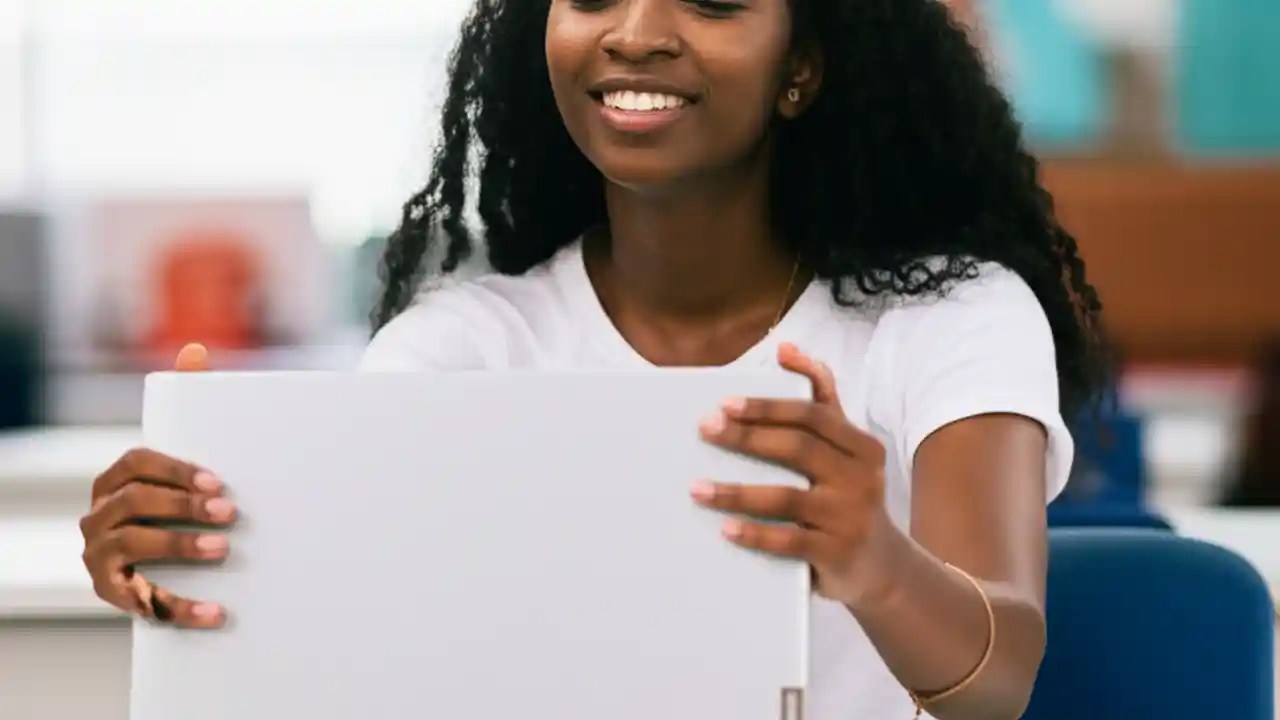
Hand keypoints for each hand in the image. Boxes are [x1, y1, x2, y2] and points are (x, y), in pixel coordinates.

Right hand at [79, 343, 234, 627]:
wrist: (169, 558)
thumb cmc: (183, 495)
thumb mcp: (187, 454)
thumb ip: (192, 397)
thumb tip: (195, 348)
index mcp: (116, 479)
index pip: (135, 463)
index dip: (175, 470)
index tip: (218, 482)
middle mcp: (99, 515)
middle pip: (134, 504)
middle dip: (182, 507)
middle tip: (230, 514)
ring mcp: (100, 555)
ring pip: (132, 545)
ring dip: (177, 547)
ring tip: (223, 550)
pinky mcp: (113, 592)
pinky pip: (144, 602)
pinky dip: (181, 607)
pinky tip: (217, 612)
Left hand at [692, 343, 899, 607]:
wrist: (882, 567)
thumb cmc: (849, 496)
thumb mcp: (846, 448)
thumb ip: (822, 399)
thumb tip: (786, 349)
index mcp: (862, 447)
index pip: (812, 416)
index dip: (768, 408)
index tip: (725, 403)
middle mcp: (862, 479)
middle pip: (798, 449)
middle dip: (747, 438)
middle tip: (705, 430)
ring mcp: (851, 518)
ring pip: (787, 497)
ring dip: (737, 492)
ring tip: (697, 488)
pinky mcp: (837, 554)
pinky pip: (789, 541)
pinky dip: (756, 534)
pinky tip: (725, 529)